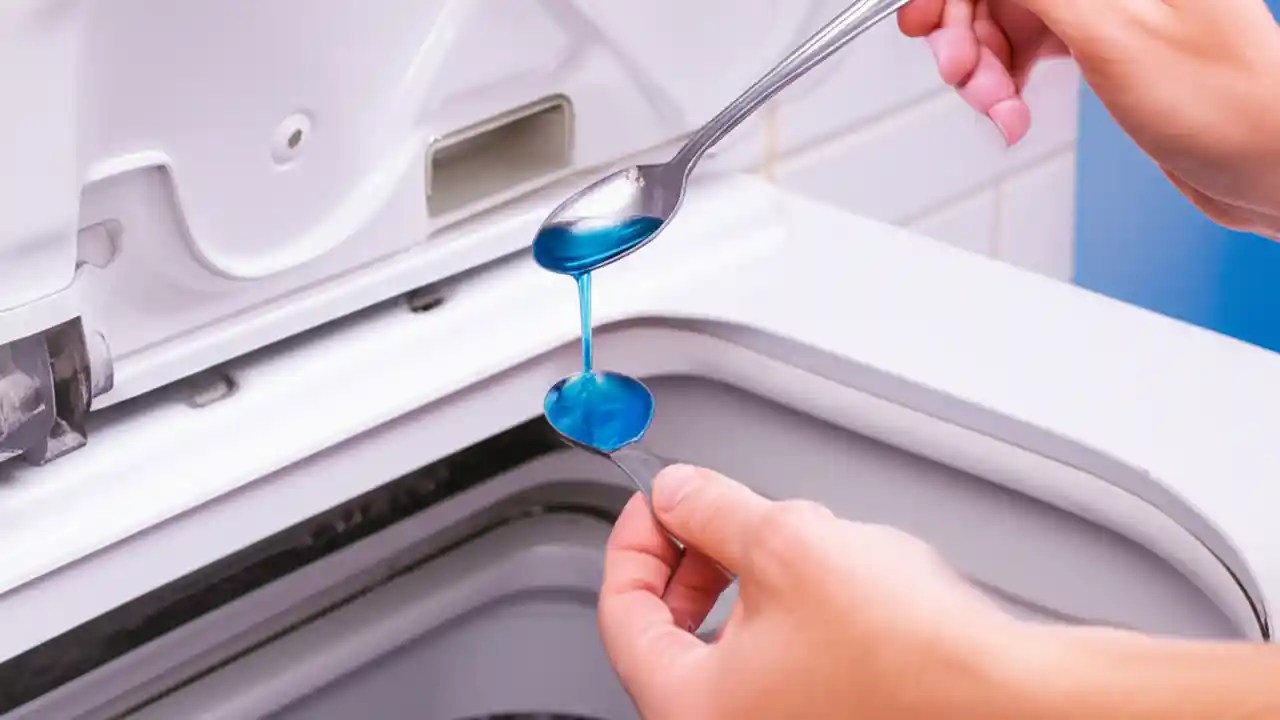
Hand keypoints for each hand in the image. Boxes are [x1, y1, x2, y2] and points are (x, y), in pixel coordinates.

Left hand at [597, 464, 1025, 718]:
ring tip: (805, 546)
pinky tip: (841, 583)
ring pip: (737, 637)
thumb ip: (713, 510)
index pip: (622, 614)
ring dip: (757, 578)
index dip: (635, 542)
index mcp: (691, 706)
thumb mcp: (787, 543)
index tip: (656, 506)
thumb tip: (679, 494)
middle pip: (674, 630)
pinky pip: (785, 657)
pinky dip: (796, 610)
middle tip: (712, 517)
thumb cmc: (909, 654)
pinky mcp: (826, 716)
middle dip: (698, 559)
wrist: (1007, 697)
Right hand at [899, 0, 1279, 237]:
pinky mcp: (1103, 42)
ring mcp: (1106, 5)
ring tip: (996, 109)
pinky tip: (1011, 111)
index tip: (926, 21)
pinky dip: (1009, 83)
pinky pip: (1031, 48)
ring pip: (1009, 20)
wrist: (1267, 164)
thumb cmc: (1224, 102)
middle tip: (958, 77)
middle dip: (967, 35)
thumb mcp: (1111, 34)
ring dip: (985, 69)